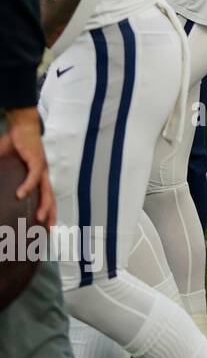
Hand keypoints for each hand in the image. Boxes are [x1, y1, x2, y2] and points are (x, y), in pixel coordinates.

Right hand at [0, 107, 53, 226]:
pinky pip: (33, 176)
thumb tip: (1, 189)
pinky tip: (21, 195)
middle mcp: (43, 175)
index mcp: (39, 177)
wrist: (22, 127)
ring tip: (41, 218)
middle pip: (50, 198)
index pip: (46, 197)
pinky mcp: (36, 160)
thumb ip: (4, 176)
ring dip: (44, 204)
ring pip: (46, 190)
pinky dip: (27, 185)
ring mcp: (41, 168)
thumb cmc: (16, 145)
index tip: (47, 227)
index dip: (48, 211)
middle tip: (49, 230)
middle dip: (51, 214)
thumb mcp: (8, 165)